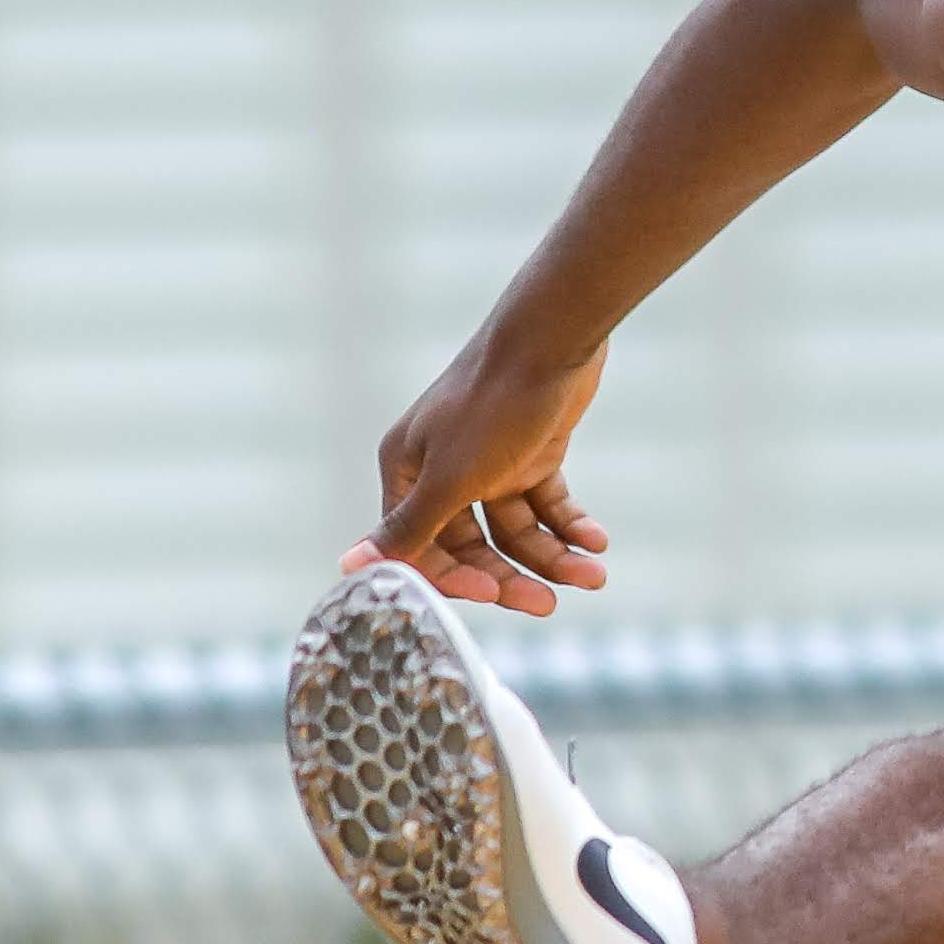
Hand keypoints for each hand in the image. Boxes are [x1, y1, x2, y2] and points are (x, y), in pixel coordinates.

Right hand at [347, 339, 612, 612]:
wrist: (553, 339)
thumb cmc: (494, 404)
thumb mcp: (451, 477)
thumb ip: (408, 529)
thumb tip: (348, 566)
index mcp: (408, 474)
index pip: (423, 548)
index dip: (457, 577)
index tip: (497, 594)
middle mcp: (442, 472)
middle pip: (472, 546)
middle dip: (512, 575)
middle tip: (549, 604)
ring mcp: (488, 464)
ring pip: (516, 531)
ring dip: (553, 555)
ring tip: (594, 574)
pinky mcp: (529, 455)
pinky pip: (546, 505)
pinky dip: (570, 525)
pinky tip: (596, 541)